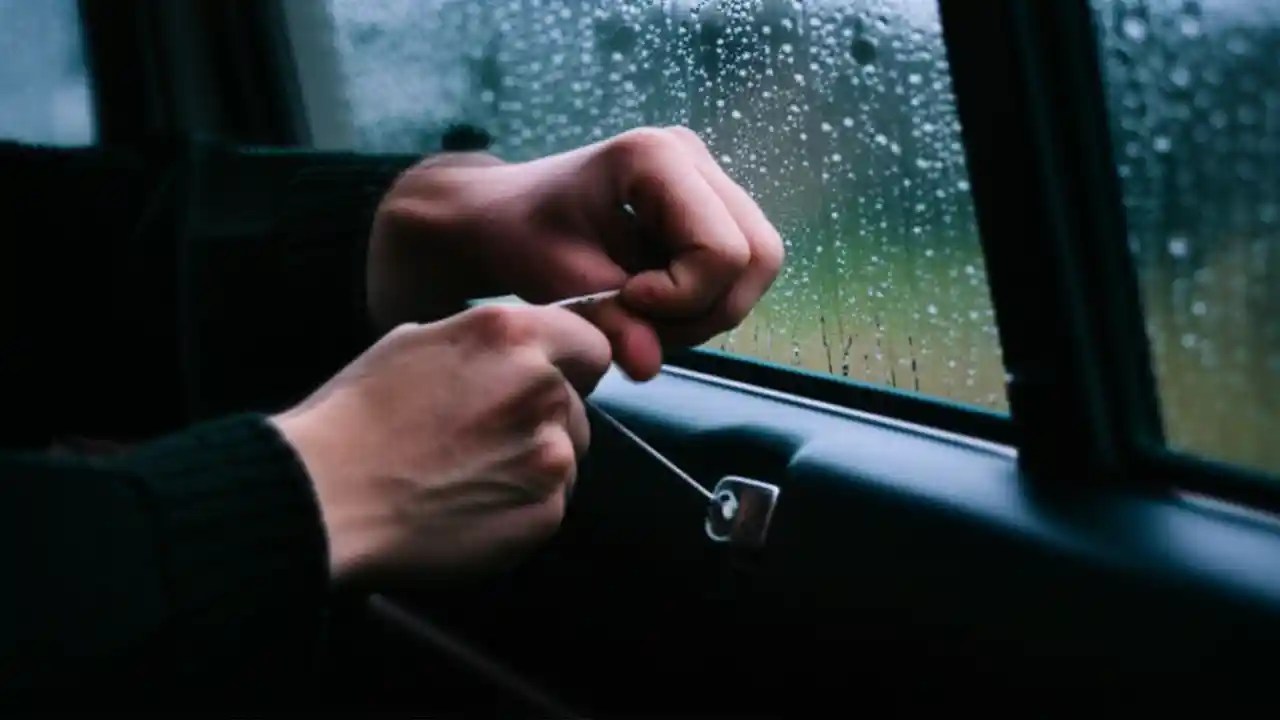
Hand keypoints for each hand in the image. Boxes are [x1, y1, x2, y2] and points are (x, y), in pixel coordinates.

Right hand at [269, 304, 610, 587]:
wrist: (326, 498)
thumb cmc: (355, 419)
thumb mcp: (416, 342)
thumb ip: (485, 345)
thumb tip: (517, 355)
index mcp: (512, 336)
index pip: (590, 345)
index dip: (569, 367)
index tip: (547, 383)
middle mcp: (542, 389)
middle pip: (576, 408)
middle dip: (541, 421)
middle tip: (481, 439)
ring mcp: (549, 455)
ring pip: (566, 458)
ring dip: (532, 466)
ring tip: (466, 476)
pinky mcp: (544, 512)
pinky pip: (549, 505)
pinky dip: (519, 509)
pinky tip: (467, 507)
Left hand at [367, 126, 784, 381]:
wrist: (503, 215)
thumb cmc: (520, 235)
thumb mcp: (556, 281)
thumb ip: (607, 320)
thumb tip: (648, 365)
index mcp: (657, 156)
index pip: (722, 250)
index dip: (680, 295)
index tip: (623, 299)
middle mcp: (695, 155)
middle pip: (758, 255)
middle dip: (703, 308)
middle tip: (640, 321)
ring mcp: (709, 176)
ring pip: (759, 264)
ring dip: (707, 309)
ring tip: (644, 314)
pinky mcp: (712, 202)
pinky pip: (741, 266)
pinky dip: (704, 299)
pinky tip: (654, 300)